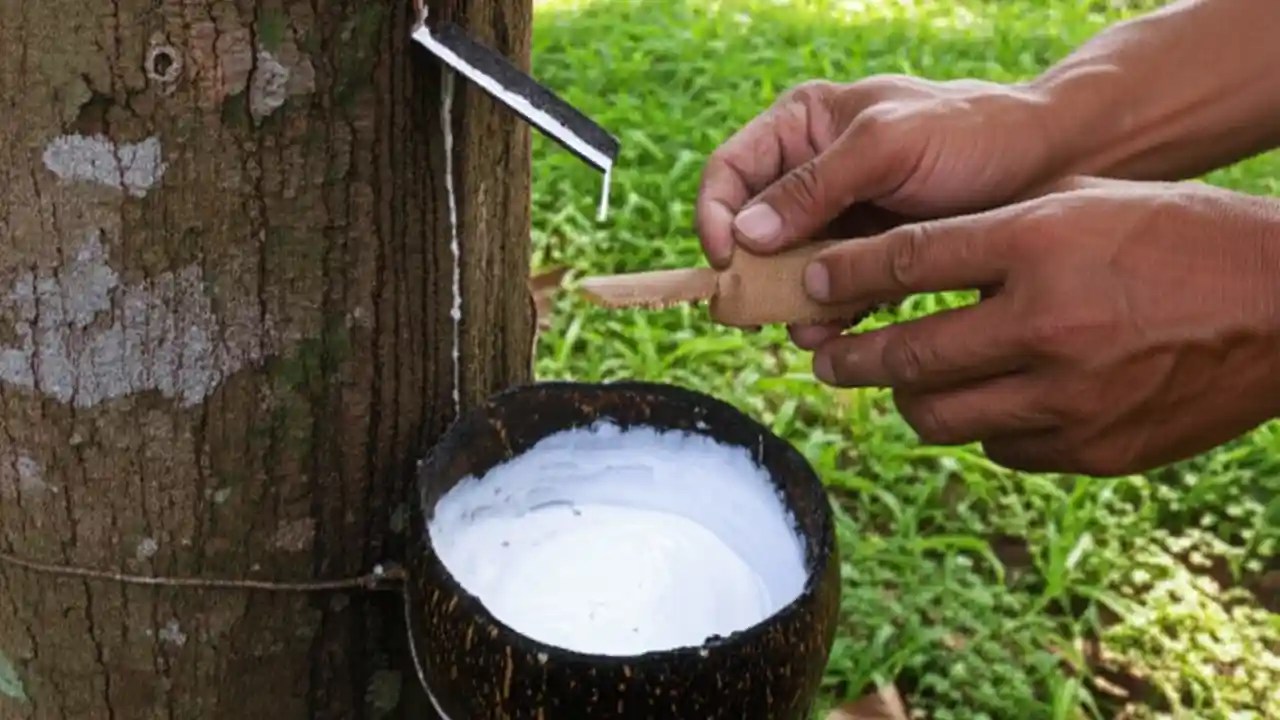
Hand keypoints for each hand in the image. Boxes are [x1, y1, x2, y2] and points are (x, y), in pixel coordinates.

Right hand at [693, 75, 1062, 346]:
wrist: (1053, 167)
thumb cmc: (973, 135)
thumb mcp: (887, 147)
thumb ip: (815, 186)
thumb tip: (745, 235)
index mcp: (803, 125)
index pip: (729, 171)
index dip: (714, 216)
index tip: (725, 260)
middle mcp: (813, 172)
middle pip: (750, 229)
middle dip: (752, 273)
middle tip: (755, 312)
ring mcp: (841, 219)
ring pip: (788, 269)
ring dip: (789, 303)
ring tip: (809, 330)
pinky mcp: (870, 258)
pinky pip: (830, 293)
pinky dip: (827, 317)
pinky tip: (837, 336)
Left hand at [803, 179, 1279, 475]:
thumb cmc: (1175, 237)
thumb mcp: (1081, 207)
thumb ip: (993, 238)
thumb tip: (901, 272)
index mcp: (1042, 247)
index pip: (908, 262)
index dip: (843, 276)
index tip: (807, 284)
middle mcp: (1048, 325)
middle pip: (908, 357)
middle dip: (851, 359)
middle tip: (824, 359)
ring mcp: (1071, 398)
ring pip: (941, 418)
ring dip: (910, 400)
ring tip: (902, 384)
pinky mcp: (1093, 451)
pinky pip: (1001, 448)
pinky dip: (984, 425)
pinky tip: (993, 401)